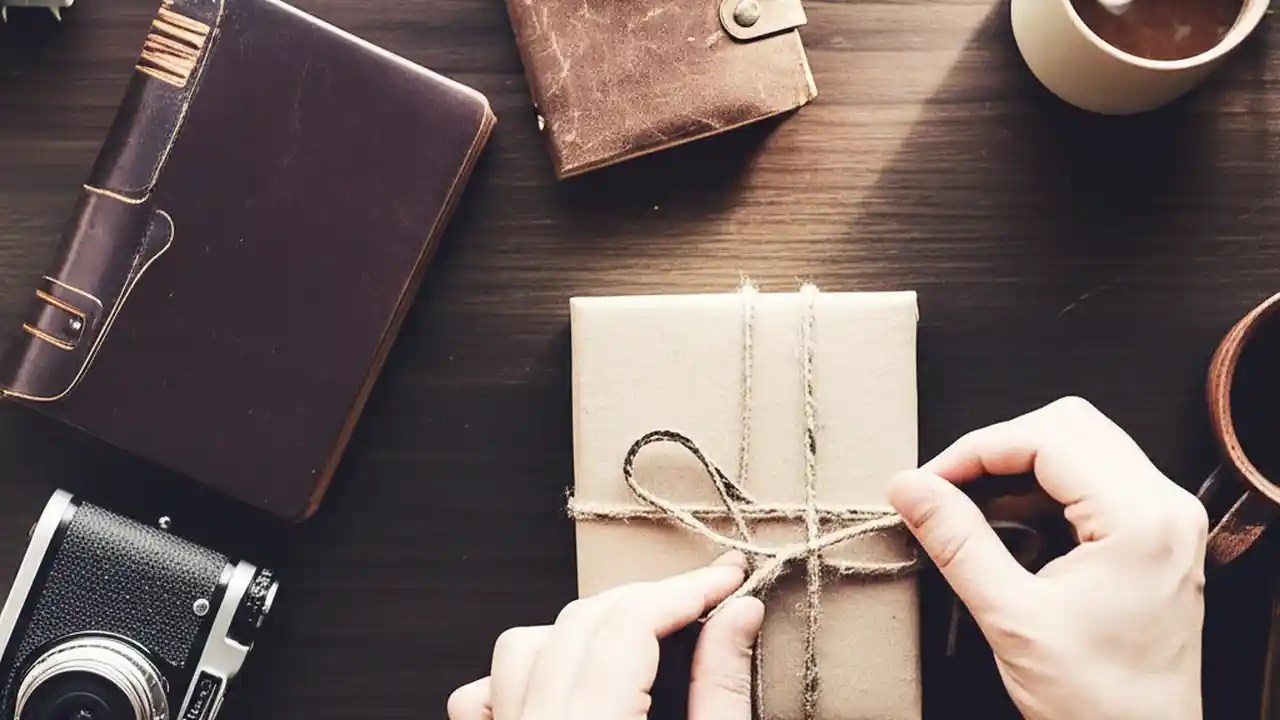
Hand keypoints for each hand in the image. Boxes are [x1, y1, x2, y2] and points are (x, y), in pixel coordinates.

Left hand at [447, 552, 764, 719]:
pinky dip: (522, 674)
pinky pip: (483, 697)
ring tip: (642, 642)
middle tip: (707, 601)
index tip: (730, 579)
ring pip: (522, 648)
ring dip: (582, 629)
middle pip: (578, 624)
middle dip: (646, 602)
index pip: (629, 626)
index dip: (686, 591)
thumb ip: (721, 691)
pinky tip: (564, 681)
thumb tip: (740, 612)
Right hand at [889, 397, 1206, 719]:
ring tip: (968, 504)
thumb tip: (909, 487)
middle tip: (945, 487)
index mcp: (1140, 519)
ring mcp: (1166, 518)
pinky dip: (1043, 485)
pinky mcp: (1156, 534)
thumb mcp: (1012, 619)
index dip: (976, 450)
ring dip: (1018, 464)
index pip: (1048, 437)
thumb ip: (957, 542)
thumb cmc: (1099, 701)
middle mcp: (1165, 507)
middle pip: (1068, 425)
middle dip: (996, 448)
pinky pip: (1095, 476)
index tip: (929, 480)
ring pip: (1082, 443)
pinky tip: (1007, 519)